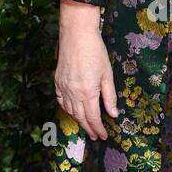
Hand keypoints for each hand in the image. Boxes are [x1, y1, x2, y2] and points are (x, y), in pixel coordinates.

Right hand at [54, 0, 118, 139]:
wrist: (76, 35)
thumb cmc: (95, 52)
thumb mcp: (107, 74)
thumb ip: (109, 96)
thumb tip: (113, 113)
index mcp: (88, 92)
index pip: (93, 117)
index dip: (98, 129)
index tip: (103, 136)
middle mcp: (73, 93)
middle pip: (81, 117)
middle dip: (88, 129)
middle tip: (94, 136)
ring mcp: (63, 87)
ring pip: (70, 111)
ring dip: (78, 121)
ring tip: (86, 127)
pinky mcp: (57, 81)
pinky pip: (61, 101)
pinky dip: (67, 109)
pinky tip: (72, 111)